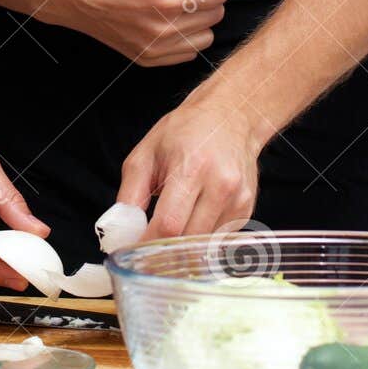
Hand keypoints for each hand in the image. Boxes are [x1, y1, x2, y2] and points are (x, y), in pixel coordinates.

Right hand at [39, 0, 237, 65]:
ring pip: (207, 35)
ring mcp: (156, 50)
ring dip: (196, 18)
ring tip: (167, 3)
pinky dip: (184, 36)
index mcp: (166, 0)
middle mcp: (164, 31)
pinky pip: (189, 52)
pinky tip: (163, 20)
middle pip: (216, 13)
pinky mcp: (149, 60)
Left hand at [117, 84, 266, 237]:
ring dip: (182, 245)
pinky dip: (199, 236)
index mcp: (191, 168)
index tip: (132, 252)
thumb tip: (122, 231)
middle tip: (146, 247)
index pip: (169, 224)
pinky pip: (216, 238)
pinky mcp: (245, 210)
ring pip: (202, 244)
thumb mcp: (146, 153)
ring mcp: (237, 199)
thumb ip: (130, 193)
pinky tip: (194, 217)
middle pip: (187, 240)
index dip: (147, 243)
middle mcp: (220, 185)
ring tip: (171, 226)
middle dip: (163, 250)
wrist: (230, 117)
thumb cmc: (185, 132)